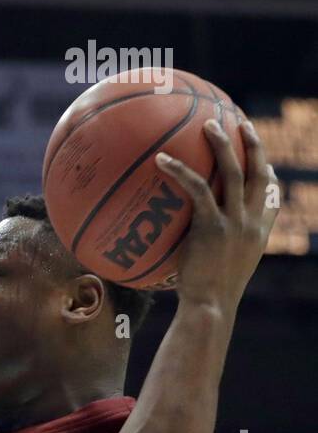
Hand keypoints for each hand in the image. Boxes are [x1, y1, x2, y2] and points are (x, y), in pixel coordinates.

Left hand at [155, 120, 278, 309]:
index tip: (264, 162)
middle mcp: (251, 223)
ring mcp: (234, 223)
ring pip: (233, 171)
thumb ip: (217, 255)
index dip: (269, 175)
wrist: (210, 309)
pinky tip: (162, 160)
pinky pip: (196, 189)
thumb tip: (194, 251)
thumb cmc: (209, 300)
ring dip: (222, 144)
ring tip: (207, 125)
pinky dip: (180, 171)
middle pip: (258, 173)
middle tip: (241, 124)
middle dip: (253, 145)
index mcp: (258, 234)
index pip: (271, 197)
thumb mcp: (222, 275)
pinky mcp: (212, 226)